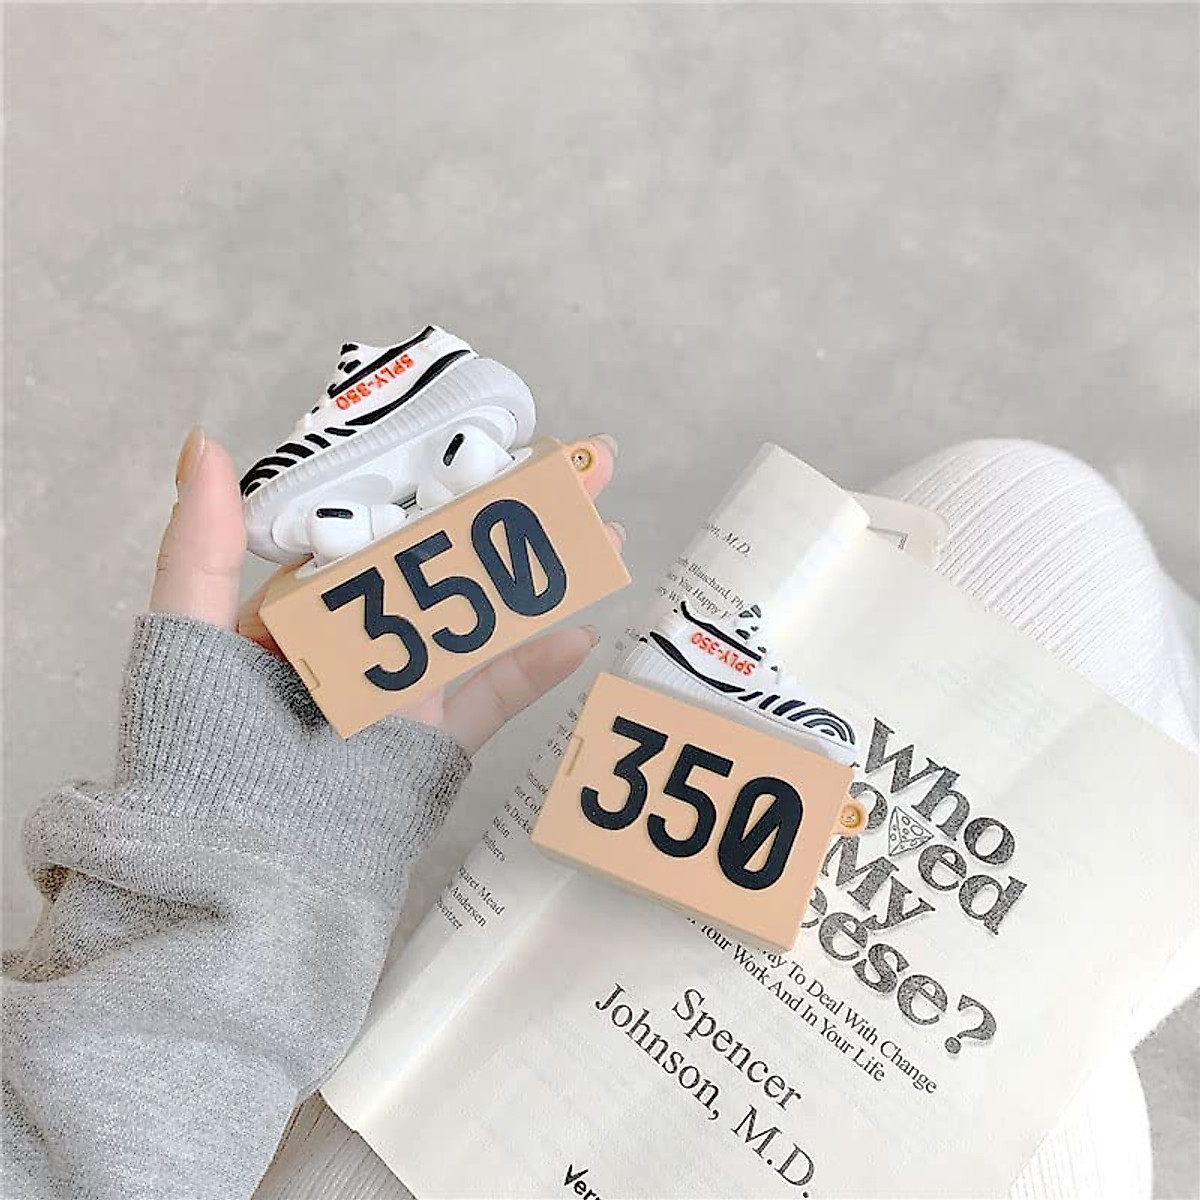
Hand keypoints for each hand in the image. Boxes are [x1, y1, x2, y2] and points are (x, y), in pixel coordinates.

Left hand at [149, 428, 623, 752]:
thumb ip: (201, 547)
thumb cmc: (192, 755)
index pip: (380, 522)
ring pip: (487, 618)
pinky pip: (495, 698)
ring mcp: (405, 691)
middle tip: (580, 458)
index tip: (483, 429)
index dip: (435, 475)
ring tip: (601, 527)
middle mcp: (363, 641)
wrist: (233, 877)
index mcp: (306, 606)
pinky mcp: (434, 742)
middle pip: (453, 560)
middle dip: (517, 509)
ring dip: (547, 573)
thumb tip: (205, 443)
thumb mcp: (184, 637)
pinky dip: (537, 669)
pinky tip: (580, 632)